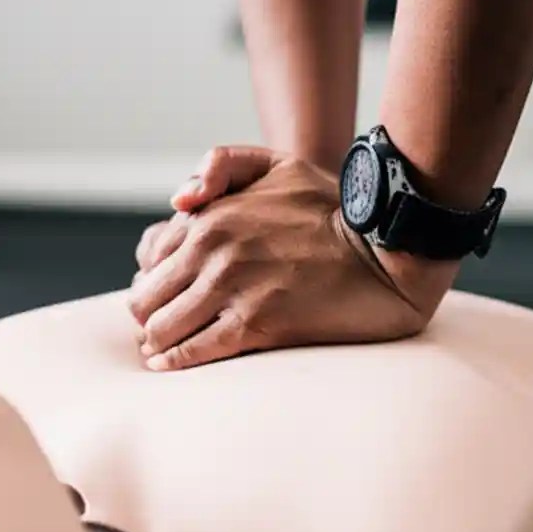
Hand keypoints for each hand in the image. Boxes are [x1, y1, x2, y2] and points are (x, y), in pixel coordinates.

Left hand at [128, 147, 457, 370]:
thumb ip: (220, 166)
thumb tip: (178, 202)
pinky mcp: (255, 325)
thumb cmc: (334, 207)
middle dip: (149, 313)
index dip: (155, 278)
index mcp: (210, 216)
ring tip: (168, 348)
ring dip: (159, 341)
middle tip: (167, 325)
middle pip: (145, 297)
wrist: (387, 249)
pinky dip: (175, 362)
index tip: (170, 293)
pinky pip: (193, 351)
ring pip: (160, 328)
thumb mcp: (277, 165)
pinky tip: (171, 366)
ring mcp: (231, 288)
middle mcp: (211, 250)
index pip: (149, 257)